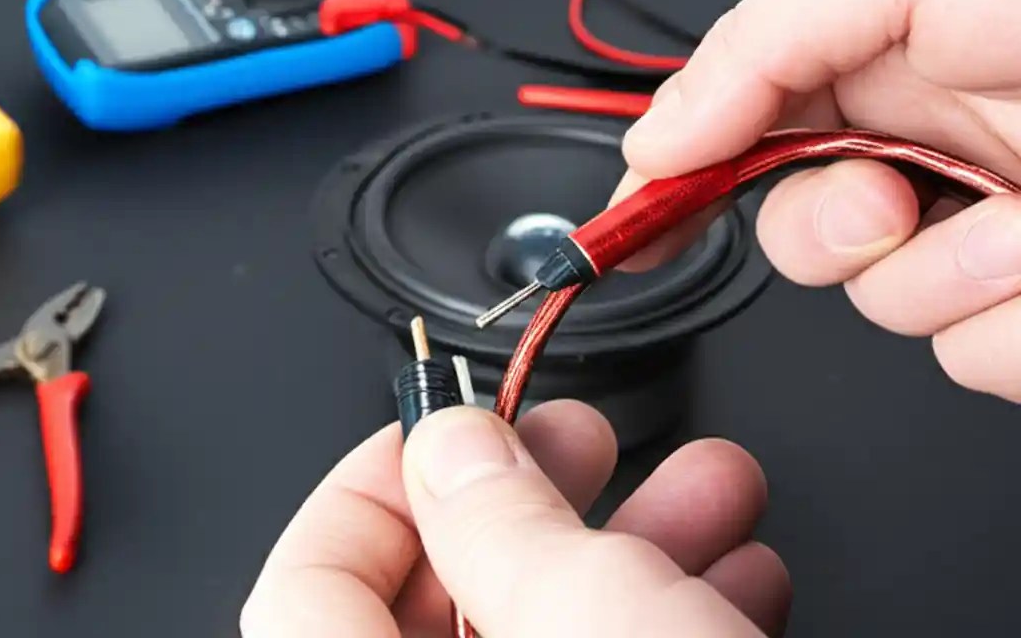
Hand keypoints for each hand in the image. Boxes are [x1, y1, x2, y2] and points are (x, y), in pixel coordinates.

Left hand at [241, 401, 789, 636]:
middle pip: (438, 596)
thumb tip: (450, 444)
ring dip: (634, 545)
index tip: (445, 426)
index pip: (304, 584)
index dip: (369, 485)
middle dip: (531, 496)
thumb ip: (502, 523)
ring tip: (708, 487)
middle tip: (580, 437)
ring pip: (546, 629)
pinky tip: (740, 576)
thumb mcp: (591, 621)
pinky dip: (674, 615)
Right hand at [615, 0, 1020, 400]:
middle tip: (889, 197)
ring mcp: (997, 239)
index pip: (744, 137)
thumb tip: (654, 134)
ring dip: (956, 271)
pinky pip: (980, 361)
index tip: (631, 227)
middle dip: (832, 229)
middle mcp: (937, 154)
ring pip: (891, 310)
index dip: (679, 184)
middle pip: (802, 239)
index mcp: (889, 66)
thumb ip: (759, 45)